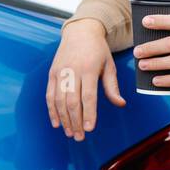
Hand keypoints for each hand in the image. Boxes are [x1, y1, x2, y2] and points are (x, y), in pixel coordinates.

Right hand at [46, 18, 125, 141]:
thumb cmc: (97, 50)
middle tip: (79, 137)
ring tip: (70, 133)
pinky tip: (56, 122)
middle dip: (75, 121)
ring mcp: (60, 72)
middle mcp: (72, 70)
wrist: (80, 31)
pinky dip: (52, 110)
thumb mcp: (109, 65)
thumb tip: (120, 104)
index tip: (90, 129)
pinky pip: (49, 95)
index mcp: (89, 68)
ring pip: (59, 100)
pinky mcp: (52, 73)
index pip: (87, 96)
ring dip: (63, 119)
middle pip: (71, 101)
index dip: (88, 114)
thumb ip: (112, 86)